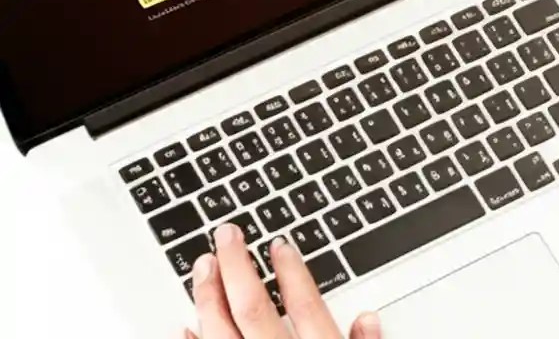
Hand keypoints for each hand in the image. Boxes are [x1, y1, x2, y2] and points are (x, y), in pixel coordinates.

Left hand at [185, 224, 378, 338]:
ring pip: (221, 332)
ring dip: (209, 296)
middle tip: (227, 236)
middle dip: (237, 268)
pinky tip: (183, 325)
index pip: (305, 306)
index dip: (291, 271)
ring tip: (204, 265)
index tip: (278, 245)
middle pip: (253, 309)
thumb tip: (369, 320)